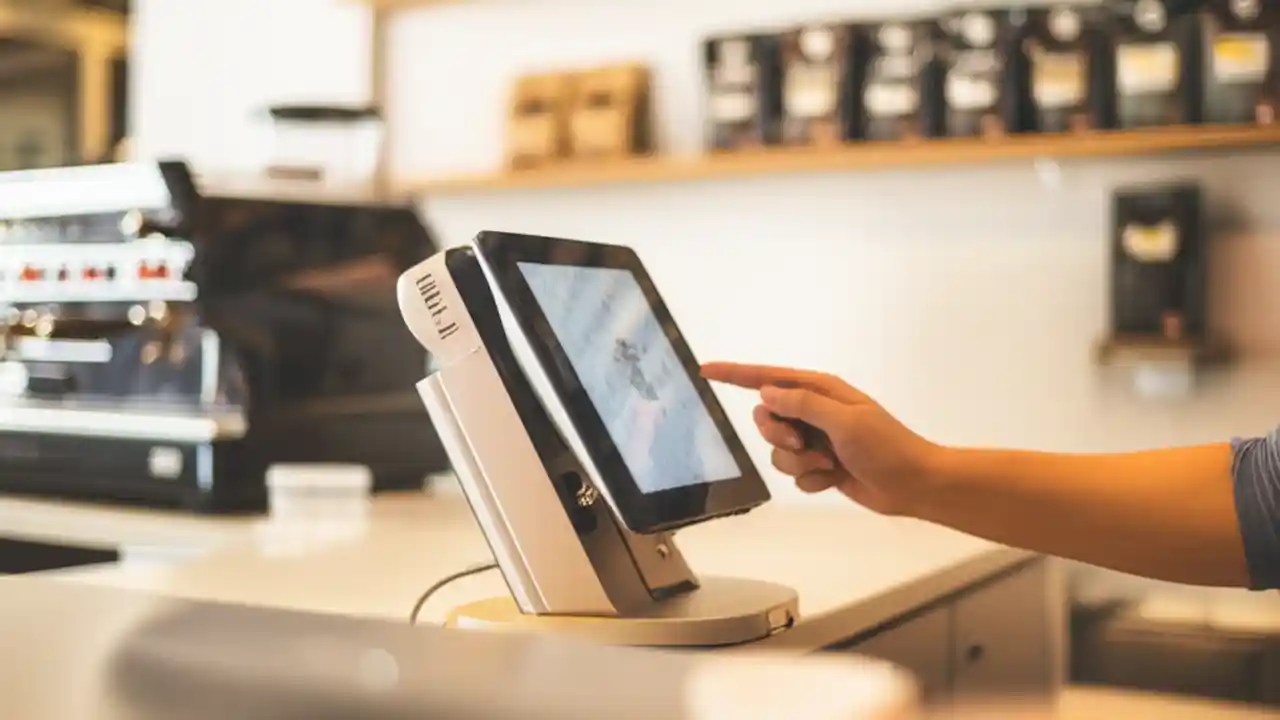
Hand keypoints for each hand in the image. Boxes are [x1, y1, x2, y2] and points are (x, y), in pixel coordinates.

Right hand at [702, 362, 941, 515]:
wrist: (914, 484)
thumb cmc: (886, 446)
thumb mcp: (844, 420)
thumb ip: (802, 404)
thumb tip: (765, 392)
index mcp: (820, 390)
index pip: (768, 378)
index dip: (735, 374)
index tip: (705, 370)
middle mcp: (813, 411)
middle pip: (766, 419)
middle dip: (778, 435)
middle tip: (803, 443)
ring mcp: (816, 440)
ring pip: (777, 451)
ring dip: (799, 462)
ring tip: (827, 464)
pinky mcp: (820, 466)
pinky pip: (794, 474)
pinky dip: (812, 479)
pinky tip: (835, 479)